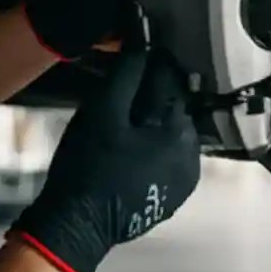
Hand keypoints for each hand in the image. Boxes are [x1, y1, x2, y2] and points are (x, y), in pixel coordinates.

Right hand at [10, 49, 200, 271]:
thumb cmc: (86, 169)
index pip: (169, 80)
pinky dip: (158, 143)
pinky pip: (173, 154)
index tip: (137, 52)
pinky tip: (134, 145)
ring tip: (127, 119)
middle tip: (125, 90)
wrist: (78, 225)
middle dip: (154, 93)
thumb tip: (142, 45)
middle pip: (176, 105)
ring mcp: (187, 175)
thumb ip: (126, 76)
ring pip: (176, 129)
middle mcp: (192, 151)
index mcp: (178, 129)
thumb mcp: (101, 113)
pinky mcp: (177, 191)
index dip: (150, 62)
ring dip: (157, 118)